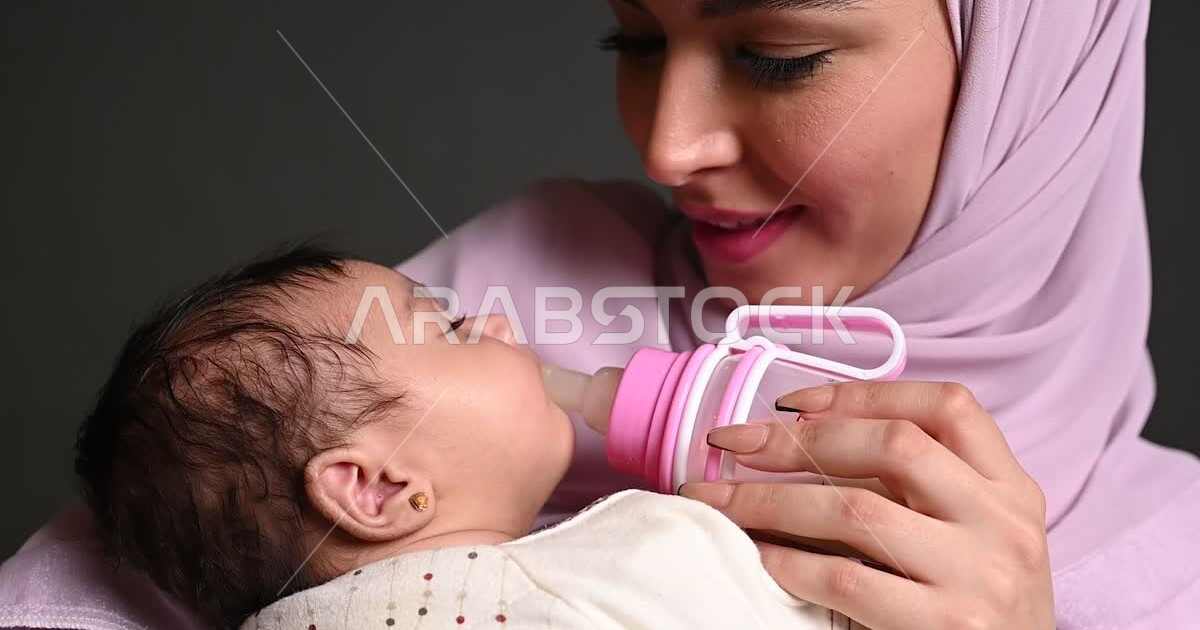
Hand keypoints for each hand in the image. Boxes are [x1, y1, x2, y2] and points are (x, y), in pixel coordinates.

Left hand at [679, 381, 1054, 629]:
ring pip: (856, 510)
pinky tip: (760, 556)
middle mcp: (1003, 523)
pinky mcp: (948, 627)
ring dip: (771, 501)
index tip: (793, 402)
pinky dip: (791, 563)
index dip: (864, 394)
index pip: (945, 406)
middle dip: (799, 440)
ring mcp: (980, 575)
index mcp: (1011, 488)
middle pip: (894, 445)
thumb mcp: (972, 534)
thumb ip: (917, 488)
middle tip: (734, 443)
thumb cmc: (980, 610)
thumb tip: (798, 440)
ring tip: (720, 501)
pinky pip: (848, 580)